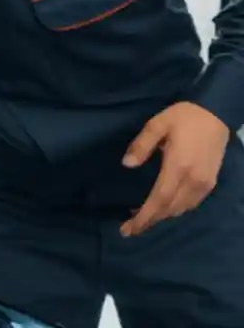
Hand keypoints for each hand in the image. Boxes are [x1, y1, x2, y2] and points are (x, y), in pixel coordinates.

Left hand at [120, 101, 231, 236]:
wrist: (216, 113)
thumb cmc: (184, 117)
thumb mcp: (157, 124)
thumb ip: (141, 145)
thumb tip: (127, 165)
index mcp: (178, 166)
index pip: (159, 200)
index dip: (144, 217)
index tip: (128, 229)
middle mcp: (193, 180)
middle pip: (169, 209)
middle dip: (149, 221)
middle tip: (129, 228)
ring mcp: (205, 183)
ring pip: (181, 209)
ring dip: (161, 216)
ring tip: (141, 216)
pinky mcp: (211, 182)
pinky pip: (191, 204)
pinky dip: (174, 209)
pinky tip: (162, 206)